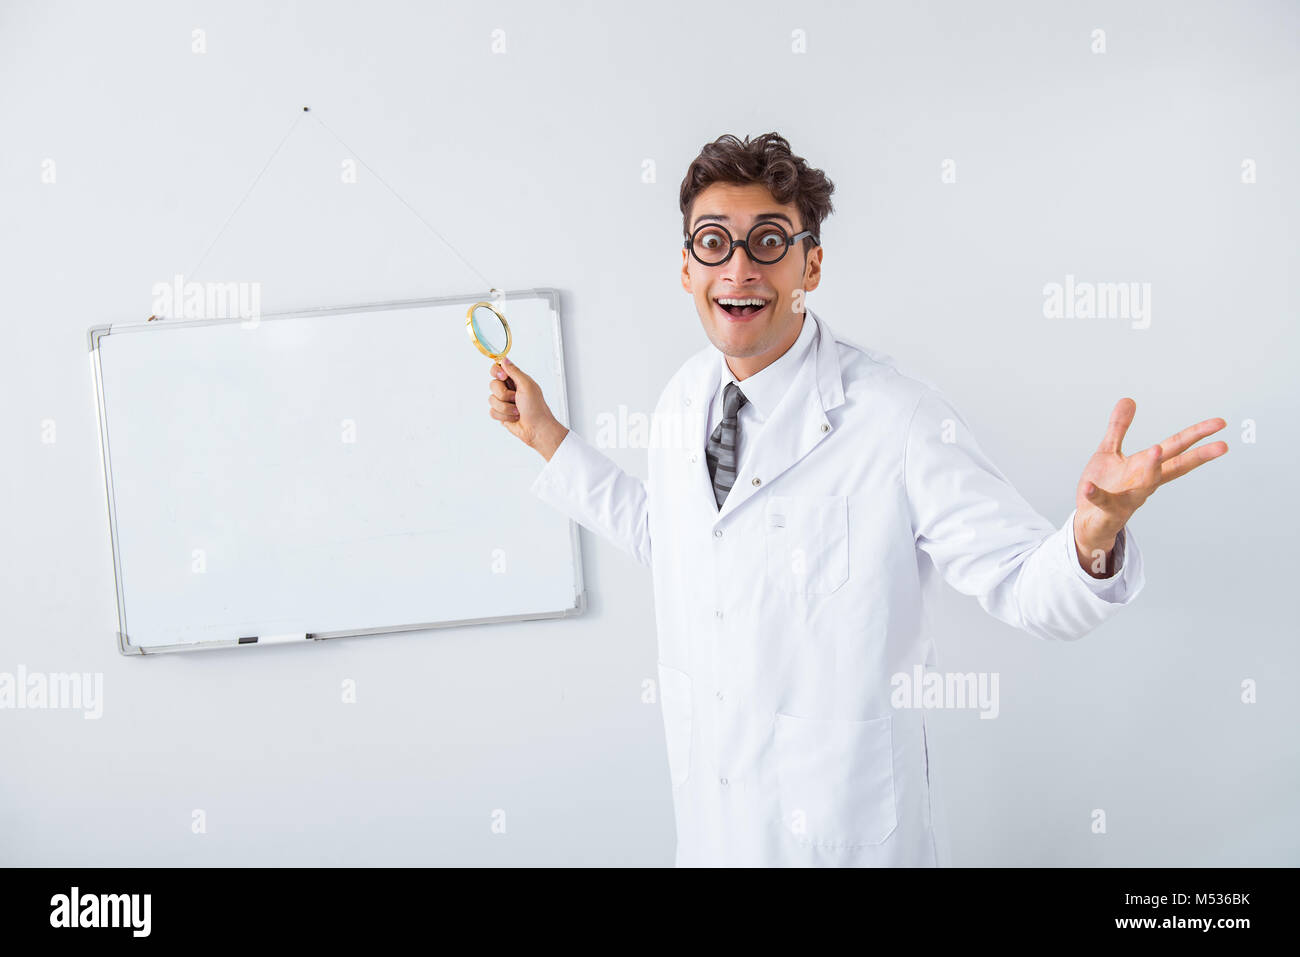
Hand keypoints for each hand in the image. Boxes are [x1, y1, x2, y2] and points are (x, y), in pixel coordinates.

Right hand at [488, 356, 568, 459]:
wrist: (536, 429)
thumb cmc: (536, 408)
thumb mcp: (527, 385)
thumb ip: (514, 371)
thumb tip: (505, 359)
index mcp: (516, 380)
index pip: (498, 369)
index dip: (497, 372)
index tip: (503, 378)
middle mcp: (509, 389)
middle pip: (492, 384)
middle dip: (503, 394)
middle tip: (515, 398)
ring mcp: (504, 402)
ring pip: (491, 400)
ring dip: (505, 407)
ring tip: (517, 410)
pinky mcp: (501, 413)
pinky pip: (492, 411)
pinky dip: (504, 416)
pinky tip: (513, 417)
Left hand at [1073, 398, 1227, 574]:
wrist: (1090, 520)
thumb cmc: (1106, 485)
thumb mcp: (1110, 452)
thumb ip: (1119, 428)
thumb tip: (1128, 400)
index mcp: (1146, 467)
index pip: (1176, 449)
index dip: (1197, 436)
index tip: (1220, 424)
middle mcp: (1144, 483)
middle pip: (1174, 467)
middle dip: (1198, 456)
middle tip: (1222, 446)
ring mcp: (1128, 498)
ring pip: (1145, 485)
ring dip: (1151, 469)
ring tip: (1156, 450)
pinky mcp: (1107, 509)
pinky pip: (1102, 502)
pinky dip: (1096, 494)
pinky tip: (1089, 486)